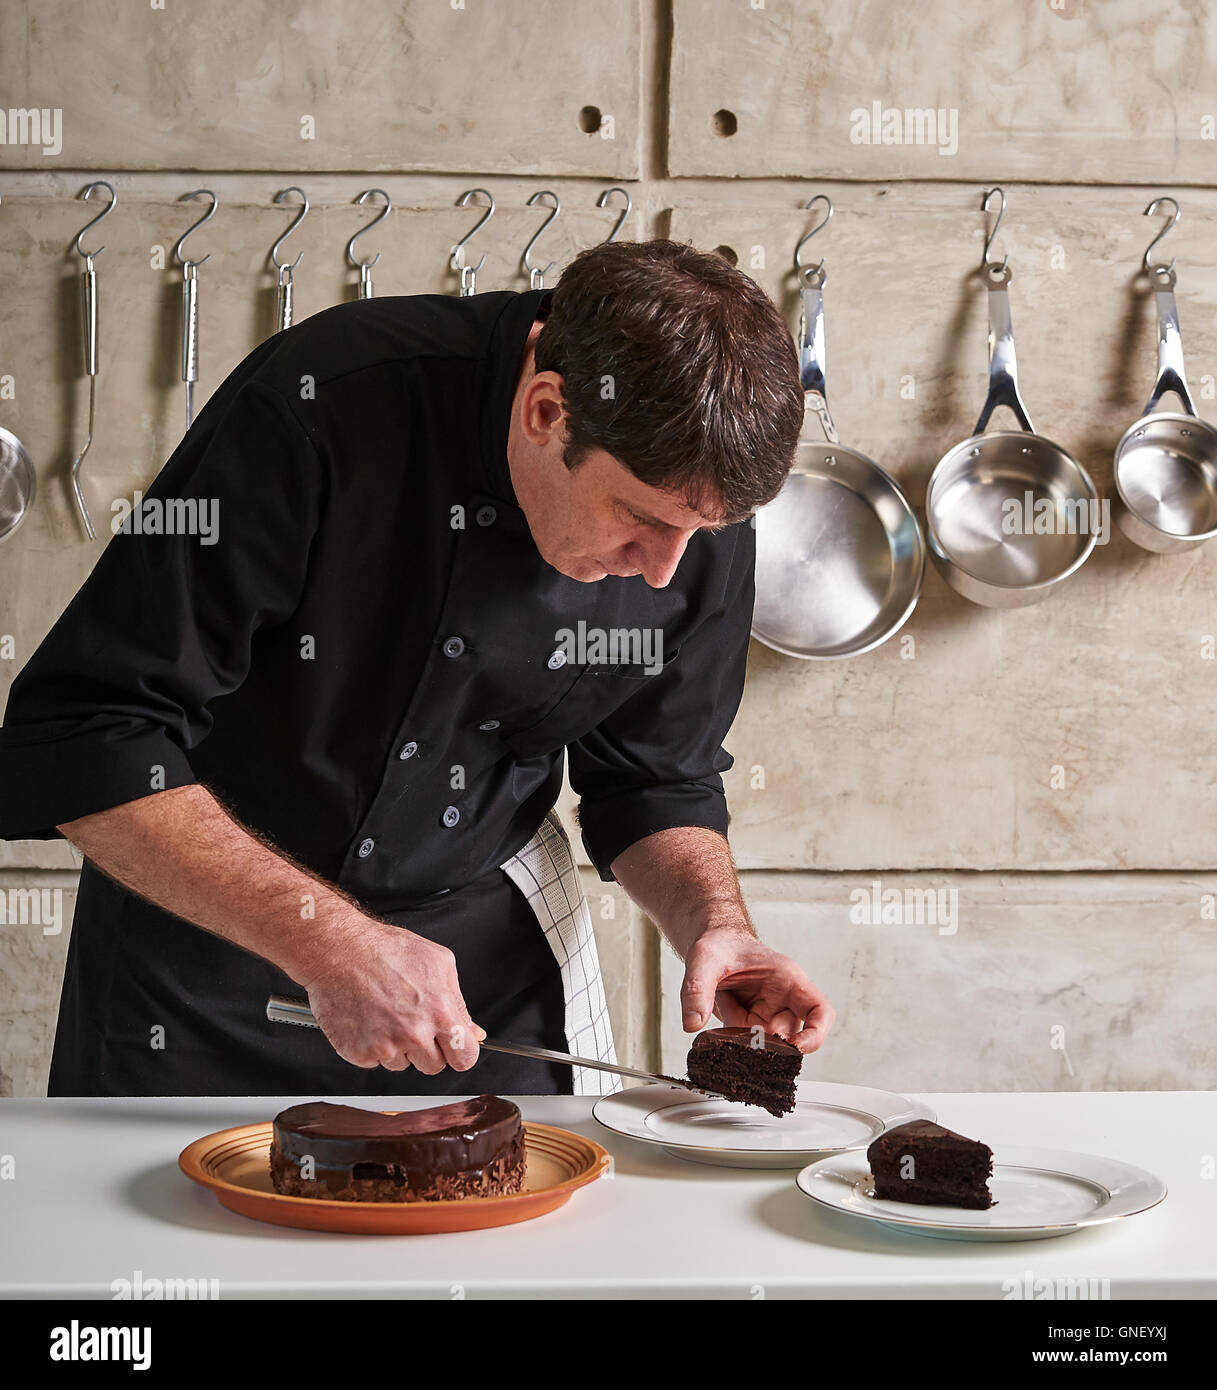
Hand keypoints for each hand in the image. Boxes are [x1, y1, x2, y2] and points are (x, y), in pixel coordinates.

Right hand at [296, 916, 484, 1073]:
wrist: (339, 950)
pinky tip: (368, 1019)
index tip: (453, 1048)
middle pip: (435, 1067)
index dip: (460, 1053)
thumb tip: (474, 1032)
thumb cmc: (386, 949)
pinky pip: (375, 1062)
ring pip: (403, 1065)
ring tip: (385, 1014)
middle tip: (411, 1022)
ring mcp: (386, 1046)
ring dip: (398, 1048)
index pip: (465, 1057)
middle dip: (428, 1049)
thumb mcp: (438, 963)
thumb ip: (459, 1003)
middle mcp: (414, 1033)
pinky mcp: (360, 1053)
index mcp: (439, 1011)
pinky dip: (372, 1046)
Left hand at [680, 926, 834, 1052]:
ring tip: (723, 1008)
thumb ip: (696, 989)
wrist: (712, 948)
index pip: (819, 1011)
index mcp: (787, 979)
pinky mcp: (751, 1027)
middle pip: (787, 1038)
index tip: (796, 1049)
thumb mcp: (704, 959)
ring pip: (762, 1045)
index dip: (815, 1035)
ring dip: (741, 1040)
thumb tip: (692, 1024)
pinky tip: (719, 1016)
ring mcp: (768, 1017)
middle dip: (762, 1043)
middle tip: (737, 1035)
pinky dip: (729, 1041)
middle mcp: (783, 1001)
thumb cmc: (720, 945)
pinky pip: (743, 1044)